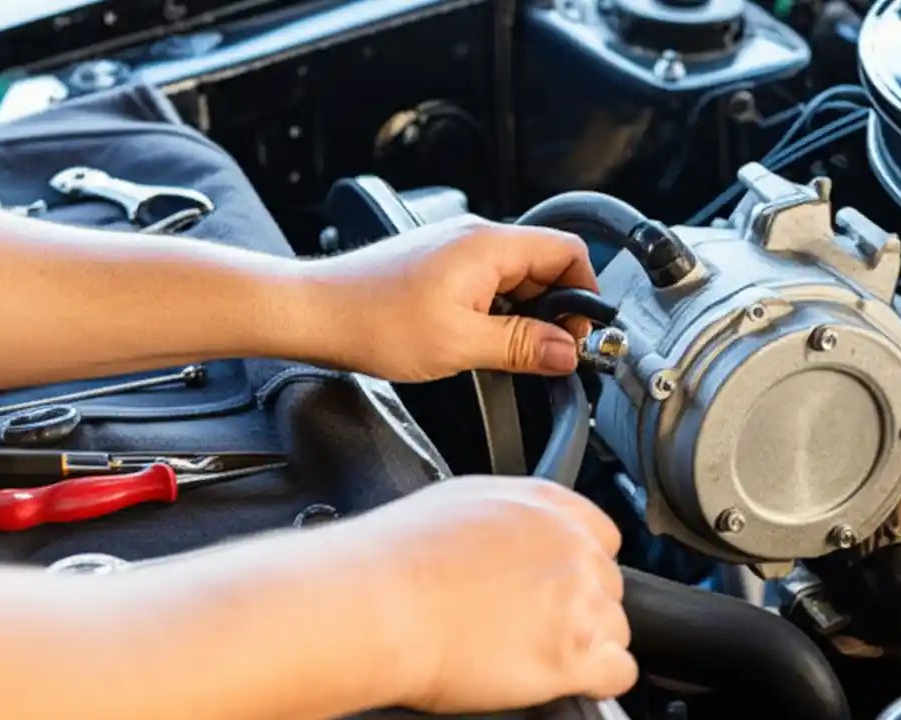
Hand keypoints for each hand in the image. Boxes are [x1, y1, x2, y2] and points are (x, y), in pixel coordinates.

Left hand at [306, 215, 596, 381]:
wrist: (315, 313)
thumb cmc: (373, 321)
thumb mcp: (460, 344)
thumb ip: (523, 347)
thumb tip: (567, 352)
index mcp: (489, 246)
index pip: (568, 251)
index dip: (584, 294)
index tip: (576, 335)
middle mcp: (476, 237)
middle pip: (545, 265)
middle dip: (555, 309)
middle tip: (546, 353)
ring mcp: (456, 249)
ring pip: (516, 277)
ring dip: (524, 315)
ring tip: (505, 351)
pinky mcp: (439, 264)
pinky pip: (488, 283)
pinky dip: (497, 311)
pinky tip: (479, 340)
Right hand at [349, 478, 635, 712]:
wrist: (380, 602)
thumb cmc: (399, 556)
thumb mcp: (462, 502)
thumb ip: (510, 517)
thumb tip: (514, 537)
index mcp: (549, 506)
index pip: (603, 538)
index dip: (580, 568)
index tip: (558, 587)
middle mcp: (573, 547)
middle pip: (608, 586)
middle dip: (580, 608)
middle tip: (534, 624)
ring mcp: (579, 601)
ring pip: (615, 630)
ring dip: (587, 645)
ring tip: (535, 654)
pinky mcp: (574, 654)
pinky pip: (619, 673)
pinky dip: (597, 682)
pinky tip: (562, 680)